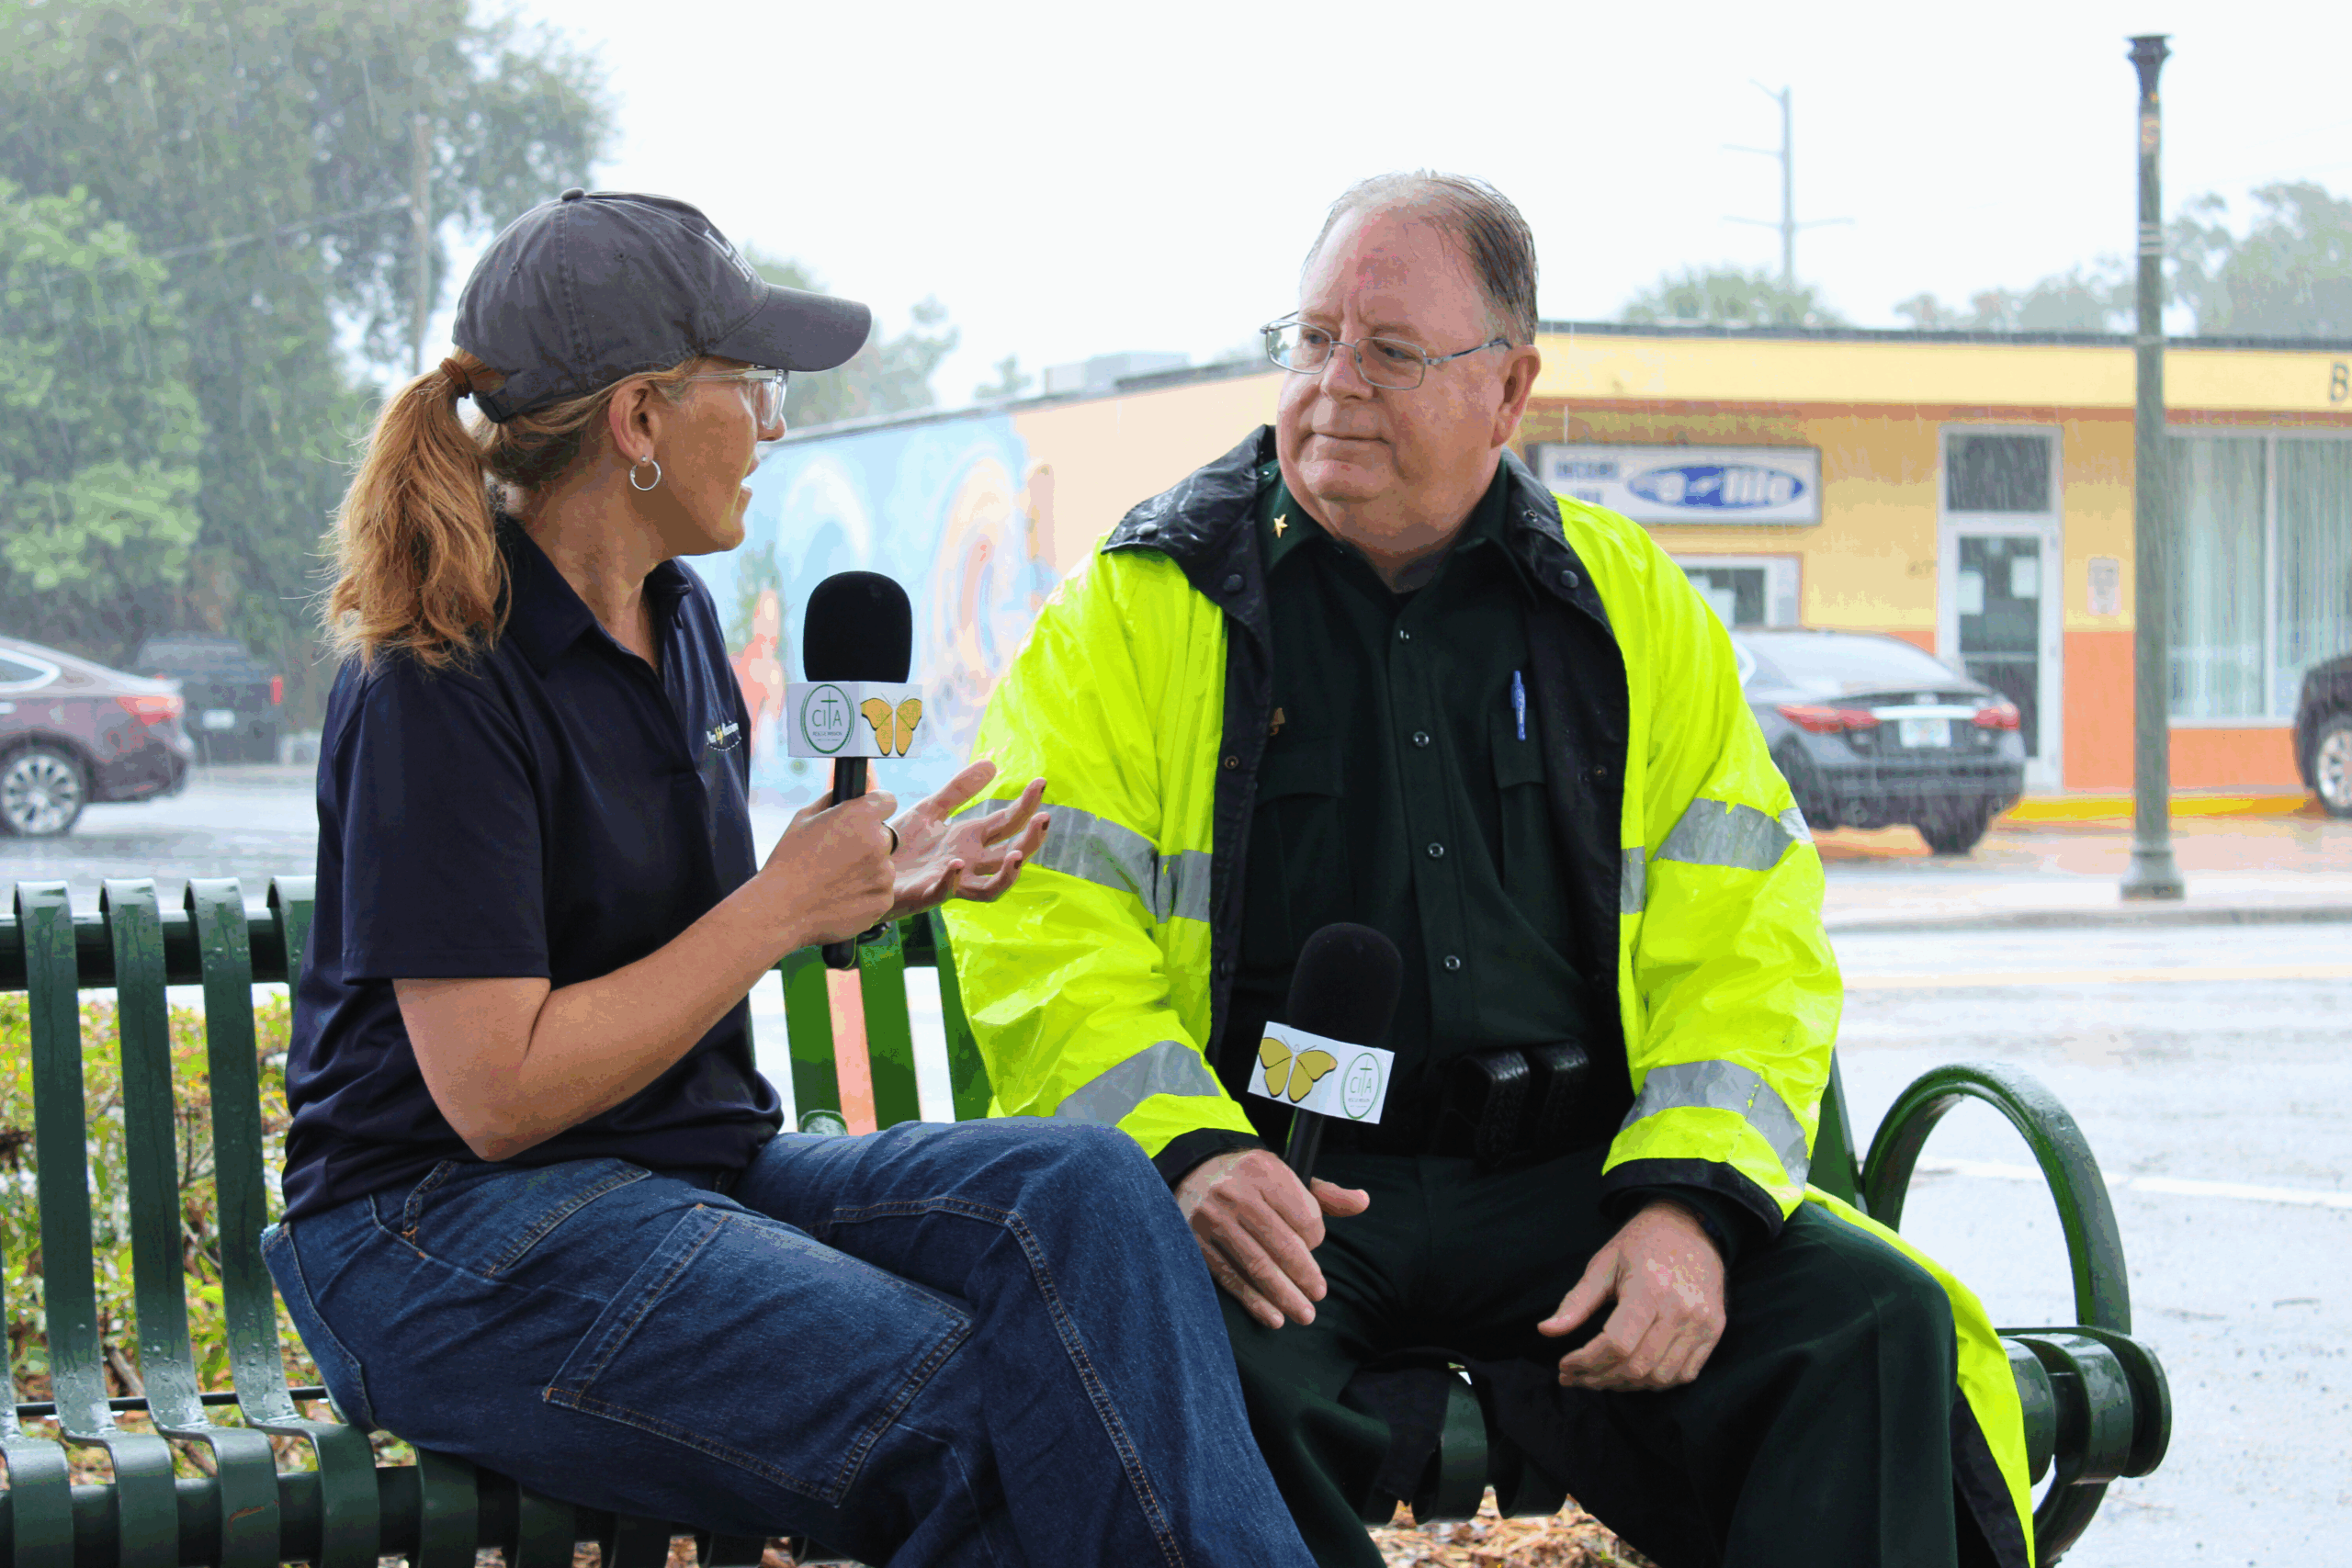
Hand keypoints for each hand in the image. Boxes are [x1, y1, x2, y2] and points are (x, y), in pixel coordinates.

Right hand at [760, 790, 897, 948]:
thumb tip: (843, 793)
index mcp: (861, 815)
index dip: (875, 808)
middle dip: (868, 842)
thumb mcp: (803, 818)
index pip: (887, 800)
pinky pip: (880, 891)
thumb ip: (831, 800)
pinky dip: (866, 894)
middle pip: (885, 836)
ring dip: (867, 870)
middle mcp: (879, 841)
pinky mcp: (883, 900)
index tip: (866, 818)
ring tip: (835, 881)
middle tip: (841, 857)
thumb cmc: (788, 861)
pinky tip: (840, 897)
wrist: (782, 909)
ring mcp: (884, 873)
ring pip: (883, 866)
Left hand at [882, 761, 1049, 920]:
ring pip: (990, 888)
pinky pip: (943, 894)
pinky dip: (951, 881)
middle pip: (1009, 856)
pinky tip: (955, 865)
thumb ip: (959, 790)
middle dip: (1030, 840)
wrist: (864, 867)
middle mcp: (967, 862)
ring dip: (1006, 874)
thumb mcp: (931, 810)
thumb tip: (992, 764)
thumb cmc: (900, 844)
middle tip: (1044, 818)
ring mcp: (948, 881)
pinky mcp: (923, 894)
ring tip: (1016, 855)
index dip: (1025, 804)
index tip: (1040, 783)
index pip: (1007, 823)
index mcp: (969, 840)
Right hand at [1174, 1149, 1368, 1328]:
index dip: (1316, 1240)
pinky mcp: (1196, 1242)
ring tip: (1304, 1314)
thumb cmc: (1251, 1179)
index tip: (1314, 1249)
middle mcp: (1236, 1193)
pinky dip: (1253, 1300)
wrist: (1195, 1172)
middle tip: (1318, 1296)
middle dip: (1305, 1276)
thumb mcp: (1286, 1175)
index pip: (1304, 1216)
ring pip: (1257, 1265)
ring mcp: (1213, 1218)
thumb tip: (1362, 1202)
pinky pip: (1230, 1277)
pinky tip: (1272, 1316)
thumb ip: (1324, 1194)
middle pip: (1282, 1244)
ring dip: (1284, 1295)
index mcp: (1264, 1172)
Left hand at [1538, 1198, 1726, 1391]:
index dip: (1586, 1362)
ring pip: (1661, 1377)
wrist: (1691, 1226)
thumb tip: (1545, 1331)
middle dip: (1599, 1378)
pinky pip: (1685, 1374)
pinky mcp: (1714, 1331)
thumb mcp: (1603, 1264)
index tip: (1564, 1365)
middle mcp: (1681, 1310)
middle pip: (1637, 1367)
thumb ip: (1576, 1301)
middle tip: (1574, 1377)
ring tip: (1599, 1377)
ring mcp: (1702, 1323)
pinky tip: (1631, 1375)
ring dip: (1625, 1385)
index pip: (1617, 1345)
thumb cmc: (1641, 1243)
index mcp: (1650, 1289)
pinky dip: (1656, 1382)